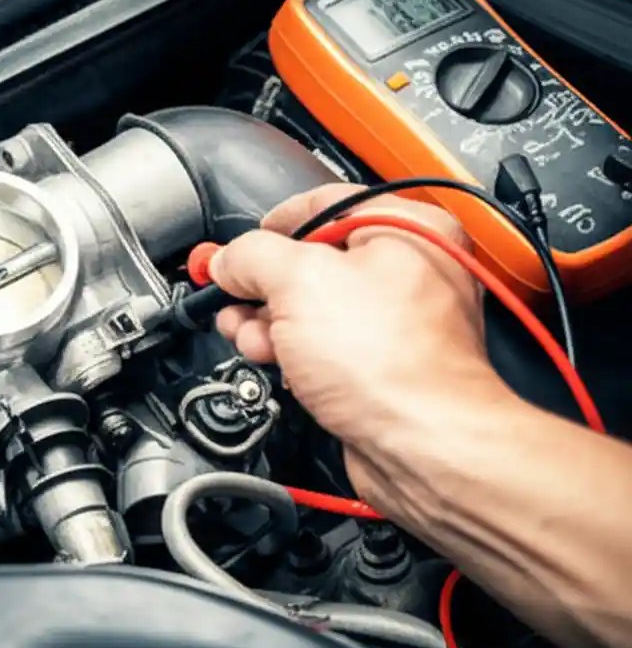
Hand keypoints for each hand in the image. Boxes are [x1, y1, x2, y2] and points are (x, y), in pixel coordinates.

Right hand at [208, 184, 511, 508]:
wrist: (421, 443)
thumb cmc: (390, 364)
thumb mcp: (296, 281)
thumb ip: (250, 257)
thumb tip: (227, 260)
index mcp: (407, 227)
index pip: (322, 204)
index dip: (270, 227)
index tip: (235, 251)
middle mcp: (411, 268)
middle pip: (312, 260)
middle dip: (262, 286)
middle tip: (236, 299)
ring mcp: (399, 320)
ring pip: (313, 307)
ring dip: (270, 323)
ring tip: (253, 337)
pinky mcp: (384, 364)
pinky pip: (327, 345)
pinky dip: (294, 351)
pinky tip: (277, 361)